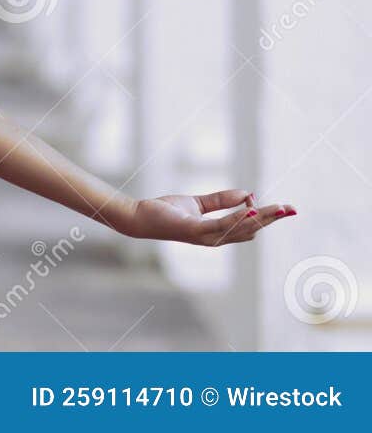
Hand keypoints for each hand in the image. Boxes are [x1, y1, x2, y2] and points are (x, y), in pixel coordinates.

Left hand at [121, 189, 295, 245]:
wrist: (140, 217)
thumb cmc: (166, 212)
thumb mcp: (198, 203)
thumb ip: (221, 200)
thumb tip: (247, 193)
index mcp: (218, 232)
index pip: (249, 227)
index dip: (267, 217)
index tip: (285, 208)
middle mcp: (215, 238)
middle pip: (251, 229)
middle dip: (272, 219)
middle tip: (292, 210)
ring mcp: (206, 236)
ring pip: (241, 227)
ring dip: (262, 218)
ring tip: (279, 209)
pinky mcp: (195, 230)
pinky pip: (222, 224)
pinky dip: (238, 217)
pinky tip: (252, 208)